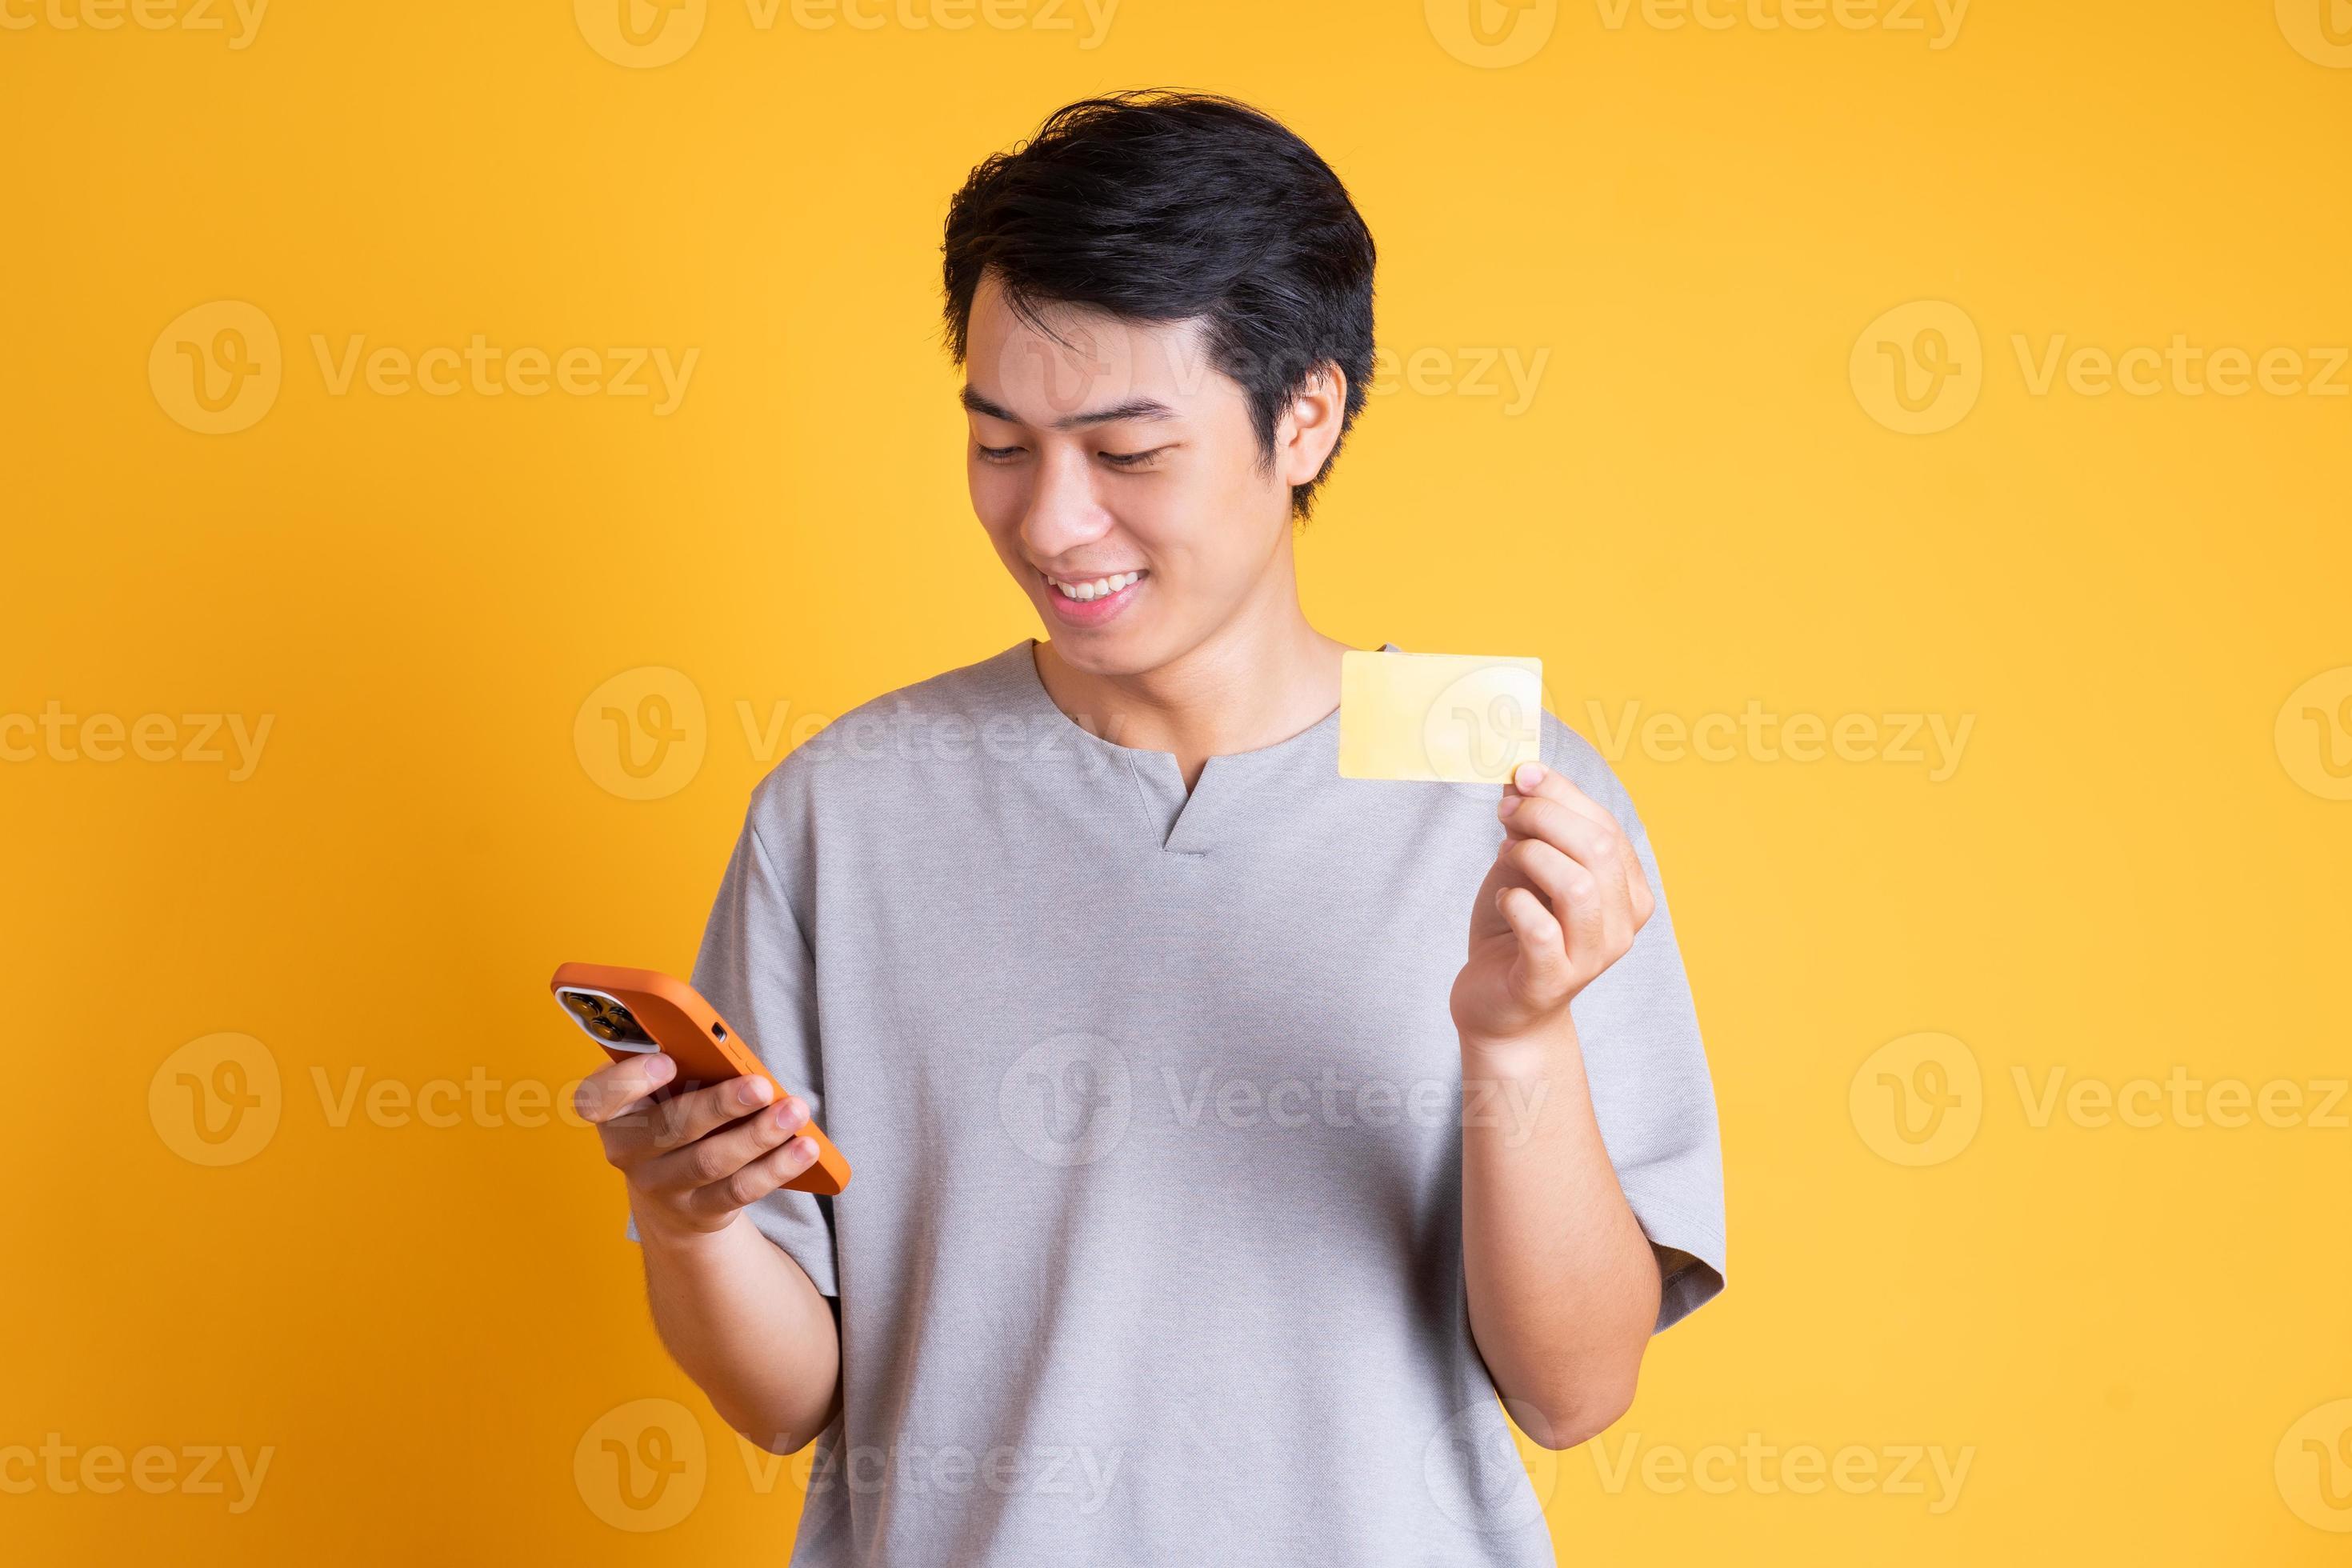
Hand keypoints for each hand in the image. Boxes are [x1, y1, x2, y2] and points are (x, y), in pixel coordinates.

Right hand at [575, 1055, 821, 1241]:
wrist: (673, 1187)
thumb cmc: (674, 1108)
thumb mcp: (666, 1085)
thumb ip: (684, 1062)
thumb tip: (727, 1051)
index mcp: (611, 1108)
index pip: (595, 1098)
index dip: (628, 1080)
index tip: (667, 1060)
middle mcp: (626, 1151)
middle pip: (669, 1128)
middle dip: (720, 1105)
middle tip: (762, 1086)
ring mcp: (659, 1186)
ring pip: (709, 1162)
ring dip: (758, 1136)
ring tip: (796, 1112)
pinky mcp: (697, 1211)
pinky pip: (738, 1191)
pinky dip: (775, 1168)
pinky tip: (805, 1148)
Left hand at [1450, 761, 1656, 1046]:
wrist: (1499, 1006)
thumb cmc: (1517, 931)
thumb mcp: (1528, 868)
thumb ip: (1534, 827)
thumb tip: (1523, 777)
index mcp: (1628, 892)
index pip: (1606, 827)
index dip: (1562, 794)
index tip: (1522, 776)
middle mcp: (1621, 926)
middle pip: (1596, 849)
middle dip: (1544, 817)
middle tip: (1506, 813)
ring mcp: (1591, 958)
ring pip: (1577, 886)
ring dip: (1531, 856)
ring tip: (1506, 857)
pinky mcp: (1551, 981)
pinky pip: (1540, 929)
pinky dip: (1515, 901)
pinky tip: (1504, 899)